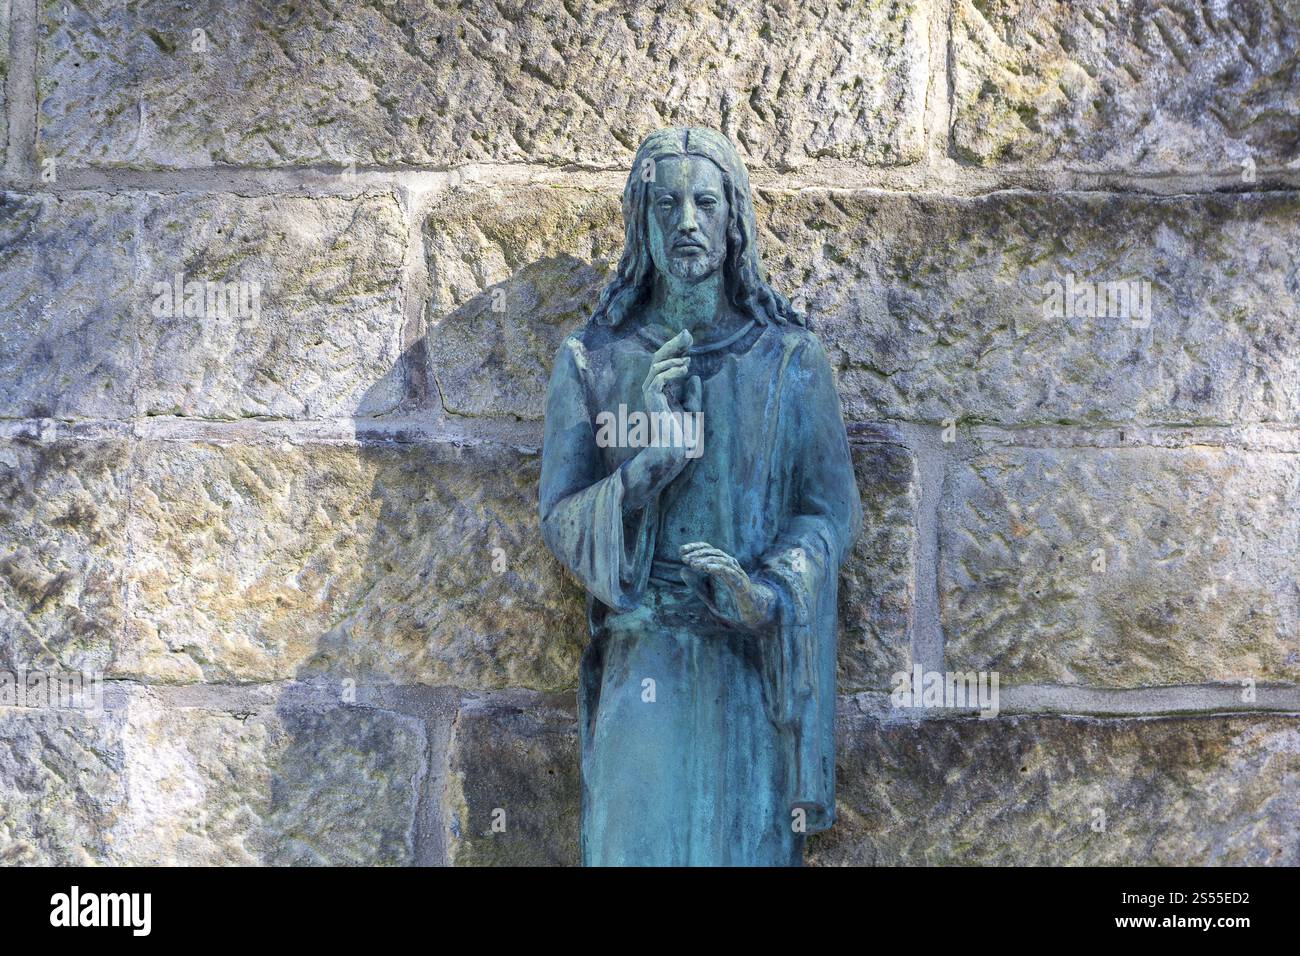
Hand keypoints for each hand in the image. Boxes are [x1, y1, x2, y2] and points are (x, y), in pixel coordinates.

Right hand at [620, 331, 701, 508]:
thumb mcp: (693, 410)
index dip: (677, 349)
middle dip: (673, 345)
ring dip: (673, 358)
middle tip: (687, 334)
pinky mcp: (653, 401)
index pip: (666, 363)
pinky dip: (671, 371)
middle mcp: (655, 390)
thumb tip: (695, 376)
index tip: (690, 339)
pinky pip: (658, 379)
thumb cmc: (683, 437)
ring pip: (656, 366)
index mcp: (663, 391)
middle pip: (658, 359)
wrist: (676, 453)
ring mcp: (652, 395)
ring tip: (689, 359)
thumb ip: (692, 394)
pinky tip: (685, 369)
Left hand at [679, 542, 777, 632]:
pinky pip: (729, 572)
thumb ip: (695, 583)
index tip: (681, 551)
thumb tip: (682, 570)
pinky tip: (707, 568)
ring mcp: (736, 573)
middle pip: (713, 553)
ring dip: (706, 560)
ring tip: (693, 564)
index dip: (695, 547)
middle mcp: (729, 566)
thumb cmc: (728, 602)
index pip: (708, 549)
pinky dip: (718, 568)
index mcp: (720, 565)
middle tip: (685, 558)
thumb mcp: (707, 593)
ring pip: (722, 560)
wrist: (747, 615)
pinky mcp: (740, 583)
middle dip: (698, 554)